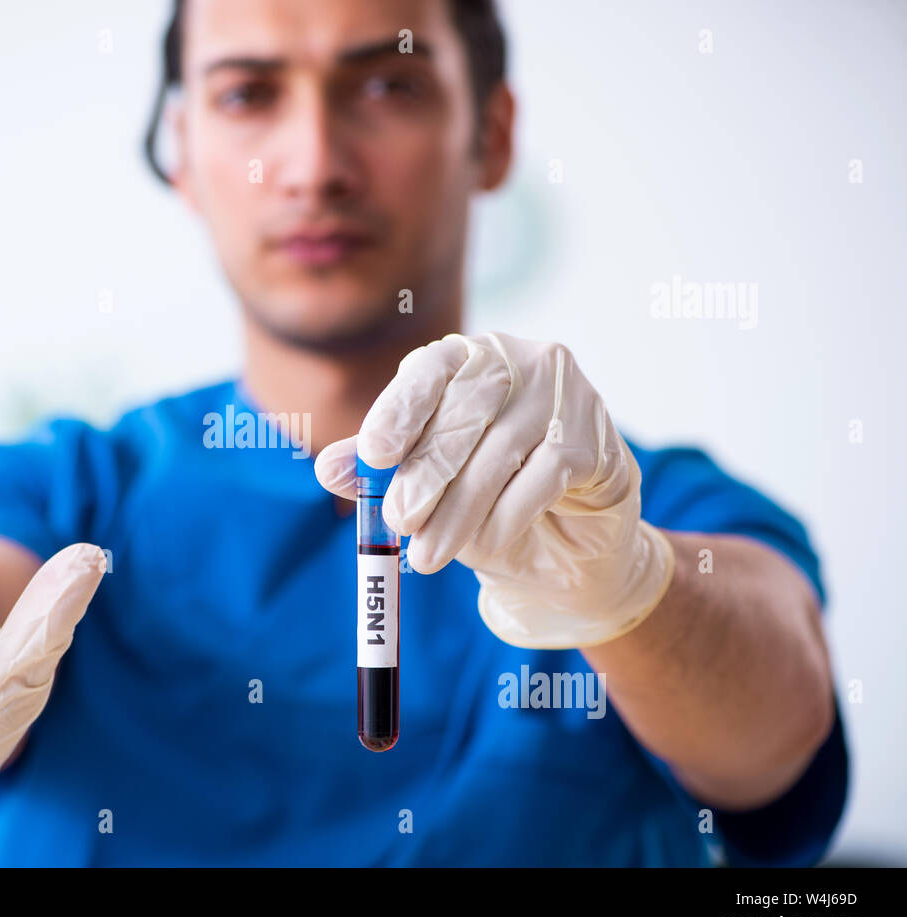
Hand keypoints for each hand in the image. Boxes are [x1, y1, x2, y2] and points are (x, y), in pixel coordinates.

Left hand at [315, 331, 673, 648]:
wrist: (566, 536)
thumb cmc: (484, 492)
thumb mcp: (425, 476)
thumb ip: (378, 467)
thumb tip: (327, 468)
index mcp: (466, 357)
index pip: (429, 370)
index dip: (400, 410)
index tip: (374, 454)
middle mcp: (517, 362)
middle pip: (464, 414)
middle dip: (426, 475)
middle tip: (399, 522)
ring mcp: (562, 395)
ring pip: (500, 453)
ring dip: (460, 512)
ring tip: (428, 556)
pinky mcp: (592, 437)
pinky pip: (544, 479)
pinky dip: (507, 518)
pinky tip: (486, 547)